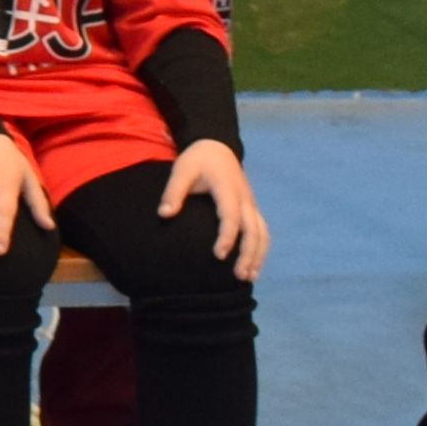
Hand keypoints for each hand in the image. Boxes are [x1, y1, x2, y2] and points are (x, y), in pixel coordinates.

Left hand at [162, 138, 269, 284]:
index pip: (231, 215)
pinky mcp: (252, 209)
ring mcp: (251, 204)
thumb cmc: (197, 161)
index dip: (227, 236)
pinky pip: (262, 232)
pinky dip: (260, 250)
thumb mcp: (182, 170)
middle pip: (253, 229)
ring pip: (262, 233)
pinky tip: (253, 267)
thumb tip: (164, 214)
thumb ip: (173, 192)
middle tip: (238, 275)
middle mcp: (245, 198)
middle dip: (248, 253)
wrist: (217, 147)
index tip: (218, 255)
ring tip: (249, 278)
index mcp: (228, 188)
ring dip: (258, 256)